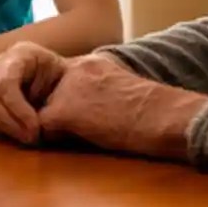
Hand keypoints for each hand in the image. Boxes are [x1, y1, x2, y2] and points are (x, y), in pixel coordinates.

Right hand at [0, 42, 69, 144]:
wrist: (58, 74)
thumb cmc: (64, 75)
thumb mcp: (68, 75)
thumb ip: (59, 91)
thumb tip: (45, 118)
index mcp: (19, 54)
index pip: (5, 83)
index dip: (17, 108)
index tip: (35, 127)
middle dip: (10, 122)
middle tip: (32, 137)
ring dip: (5, 127)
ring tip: (28, 138)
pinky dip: (1, 128)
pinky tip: (19, 134)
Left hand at [37, 55, 207, 159]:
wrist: (167, 116)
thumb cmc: (155, 115)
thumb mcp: (121, 93)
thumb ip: (97, 96)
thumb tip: (83, 116)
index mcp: (92, 64)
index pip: (58, 83)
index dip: (60, 104)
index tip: (80, 119)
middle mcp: (77, 69)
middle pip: (43, 96)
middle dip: (50, 116)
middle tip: (75, 131)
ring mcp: (68, 88)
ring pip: (40, 114)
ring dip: (55, 129)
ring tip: (86, 136)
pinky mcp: (64, 111)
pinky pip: (43, 131)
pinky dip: (57, 141)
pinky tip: (85, 141)